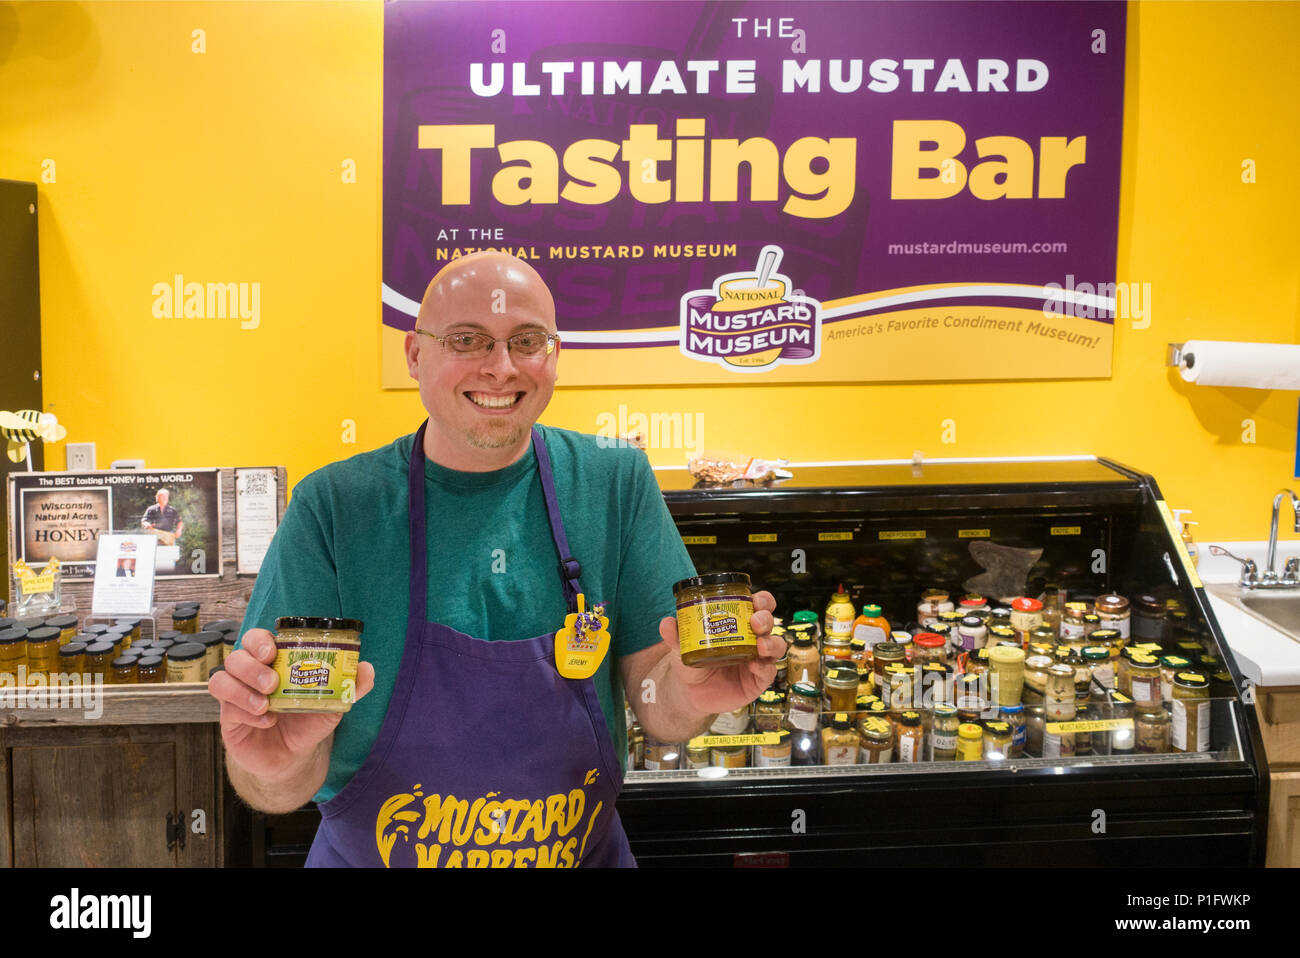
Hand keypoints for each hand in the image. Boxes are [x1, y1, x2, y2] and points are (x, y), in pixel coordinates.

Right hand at [208, 627, 375, 781]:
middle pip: (236, 655)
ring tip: (267, 703)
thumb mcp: (333, 704)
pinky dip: (245, 712)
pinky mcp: (229, 718)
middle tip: (272, 682)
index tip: (272, 651)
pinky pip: (226, 708)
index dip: (259, 641)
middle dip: (251, 666)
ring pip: (222, 677)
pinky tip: (267, 721)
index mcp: (273, 663)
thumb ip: (350, 686)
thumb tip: (367, 669)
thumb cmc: (308, 722)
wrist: (293, 757)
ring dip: (244, 689)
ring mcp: (237, 695)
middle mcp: (250, 675)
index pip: (256, 640)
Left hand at [656, 590, 782, 716]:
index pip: (758, 606)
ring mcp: (757, 659)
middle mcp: (752, 638)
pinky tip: (755, 665)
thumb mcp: (682, 647)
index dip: (762, 600)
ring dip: (771, 642)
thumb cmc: (692, 662)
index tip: (755, 600)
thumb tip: (666, 622)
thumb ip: (675, 636)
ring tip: (760, 644)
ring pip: (776, 646)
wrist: (689, 692)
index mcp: (739, 623)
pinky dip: (765, 667)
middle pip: (769, 622)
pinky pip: (768, 672)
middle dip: (766, 618)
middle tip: (755, 621)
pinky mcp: (758, 680)